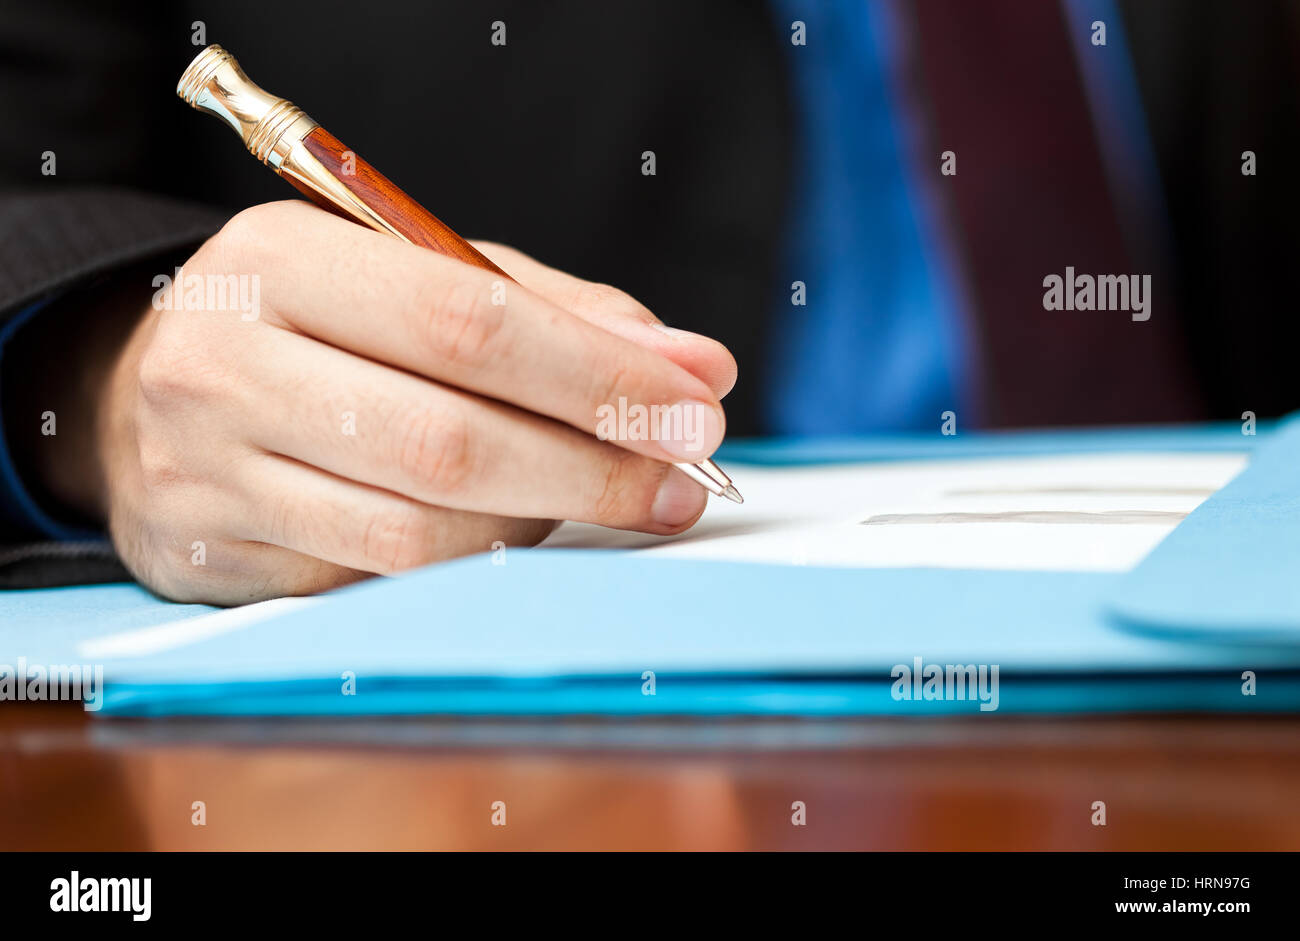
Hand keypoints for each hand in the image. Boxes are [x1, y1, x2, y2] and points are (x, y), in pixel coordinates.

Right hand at [84, 200, 734, 602]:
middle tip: (681, 482)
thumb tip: (696, 368)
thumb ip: (558, 315)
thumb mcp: (417, 278)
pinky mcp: (216, 556)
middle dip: (592, 469)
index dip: (597, 375)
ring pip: (418, 531)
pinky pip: (378, 580)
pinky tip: (517, 529)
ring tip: (607, 499)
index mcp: (279, 257)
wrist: (138, 392)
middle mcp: (225, 361)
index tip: (696, 409)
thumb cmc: (316, 325)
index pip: (468, 323)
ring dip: (542, 523)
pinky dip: (472, 561)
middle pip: (448, 440)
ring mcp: (209, 470)